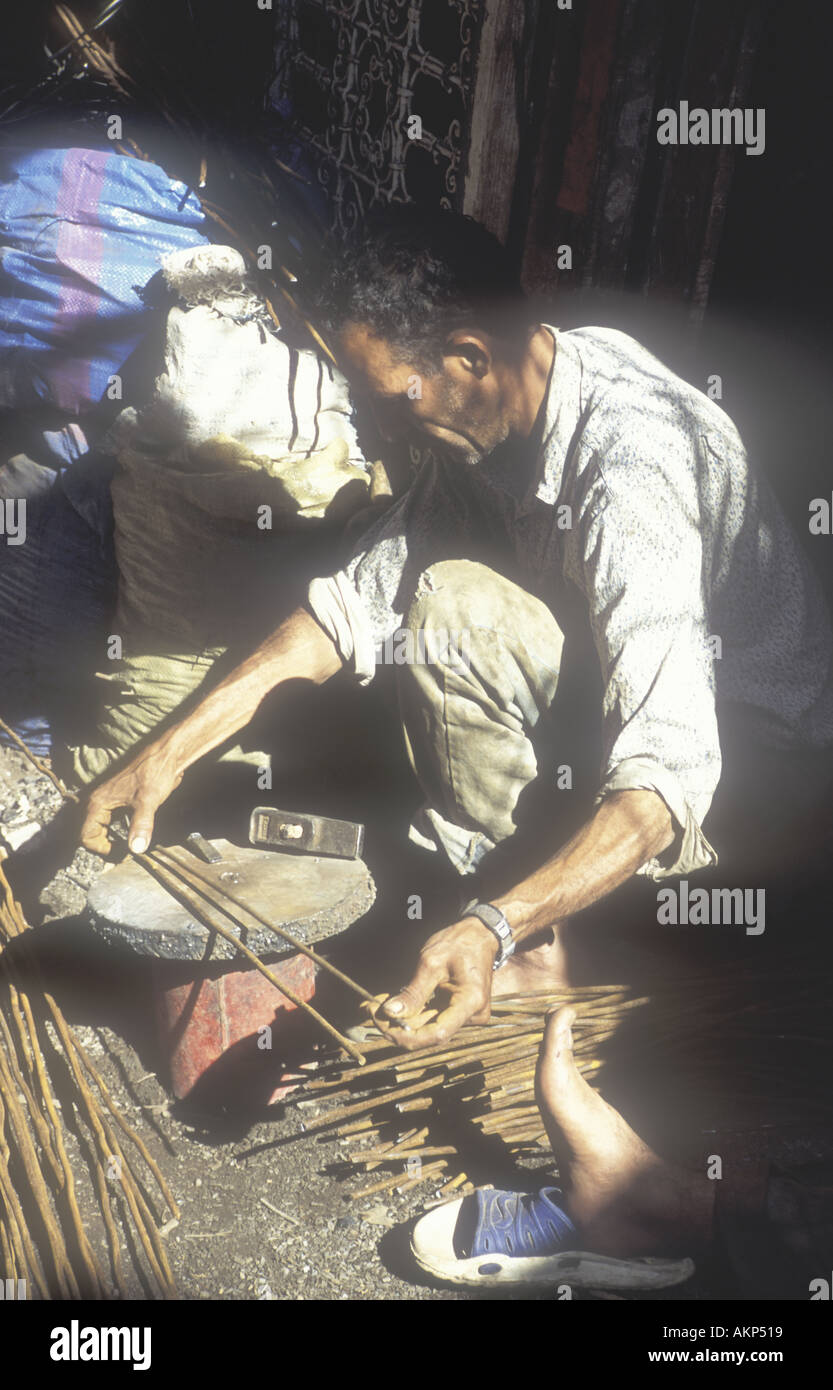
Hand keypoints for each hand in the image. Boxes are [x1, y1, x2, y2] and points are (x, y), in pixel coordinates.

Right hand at [80, 743, 183, 856]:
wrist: (166, 755)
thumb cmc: (155, 773)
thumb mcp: (148, 802)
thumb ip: (141, 826)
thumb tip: (136, 849)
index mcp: (98, 802)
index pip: (85, 837)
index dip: (102, 849)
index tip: (123, 852)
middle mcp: (98, 801)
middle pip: (90, 834)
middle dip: (105, 846)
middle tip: (125, 853)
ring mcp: (107, 800)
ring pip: (100, 827)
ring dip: (110, 840)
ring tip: (127, 846)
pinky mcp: (118, 799)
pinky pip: (110, 820)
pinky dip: (117, 831)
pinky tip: (132, 833)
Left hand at [378, 917, 498, 1050]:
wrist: (480, 936)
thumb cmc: (458, 943)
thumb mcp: (431, 963)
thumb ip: (413, 992)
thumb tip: (390, 1013)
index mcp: (470, 1003)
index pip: (437, 1034)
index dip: (407, 1036)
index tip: (382, 1025)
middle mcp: (473, 1015)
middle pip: (430, 1033)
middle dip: (397, 1024)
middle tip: (369, 1009)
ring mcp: (468, 1016)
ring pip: (428, 1027)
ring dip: (402, 1018)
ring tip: (375, 1004)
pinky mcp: (459, 1013)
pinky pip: (433, 1018)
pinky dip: (412, 1012)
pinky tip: (392, 1002)